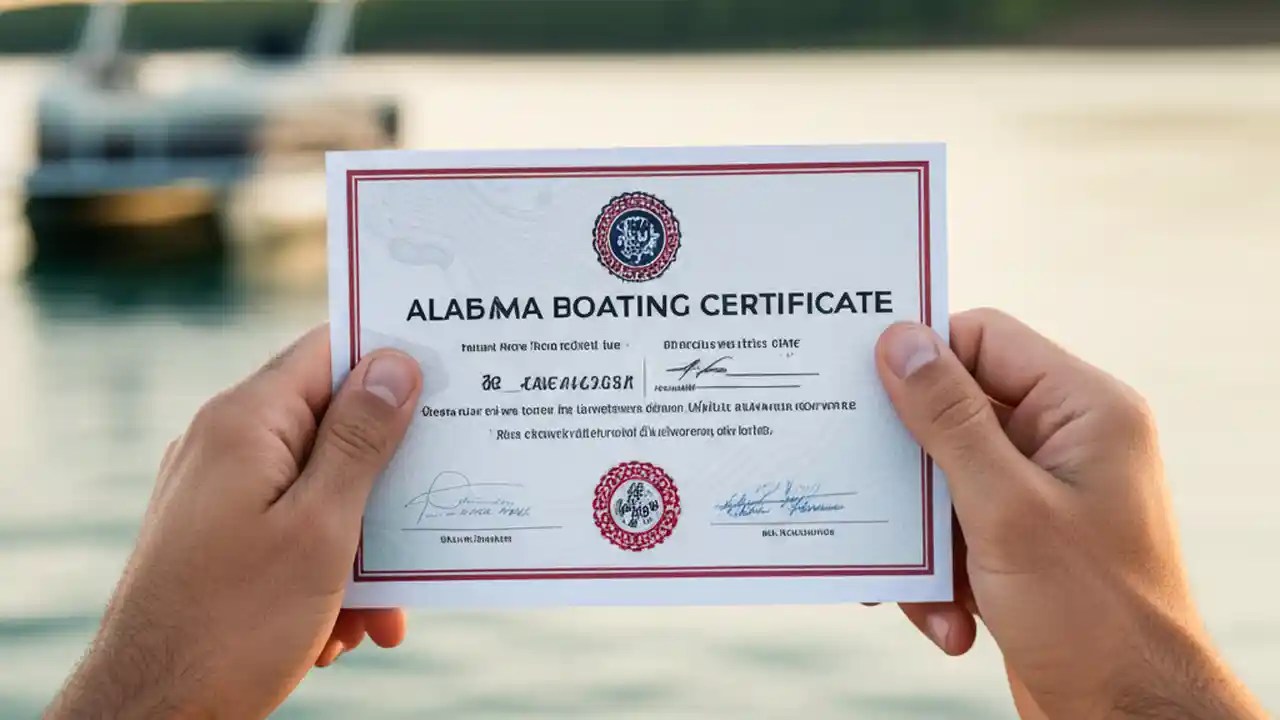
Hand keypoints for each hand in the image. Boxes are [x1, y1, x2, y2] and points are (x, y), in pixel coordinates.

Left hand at [45, 327, 421, 718]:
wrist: (148, 713)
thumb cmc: (233, 624)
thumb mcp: (321, 528)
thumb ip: (361, 440)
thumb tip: (395, 363)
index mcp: (246, 422)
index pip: (328, 351)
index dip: (390, 360)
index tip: (447, 383)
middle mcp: (226, 444)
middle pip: (333, 426)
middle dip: (386, 483)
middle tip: (429, 519)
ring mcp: (219, 491)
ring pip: (321, 488)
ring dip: (363, 543)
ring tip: (375, 609)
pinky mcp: (219, 535)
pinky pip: (293, 528)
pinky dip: (328, 569)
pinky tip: (339, 626)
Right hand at [875, 309, 1264, 717]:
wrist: (1130, 719)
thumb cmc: (1091, 615)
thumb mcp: (1005, 508)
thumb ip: (949, 420)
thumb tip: (901, 340)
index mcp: (1084, 411)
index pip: (984, 341)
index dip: (921, 356)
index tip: (858, 382)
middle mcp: (1065, 441)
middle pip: (953, 413)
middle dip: (910, 469)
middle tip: (859, 482)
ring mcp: (1042, 493)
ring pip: (943, 478)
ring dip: (921, 536)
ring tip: (920, 586)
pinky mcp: (1021, 541)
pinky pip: (953, 528)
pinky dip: (937, 572)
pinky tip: (947, 618)